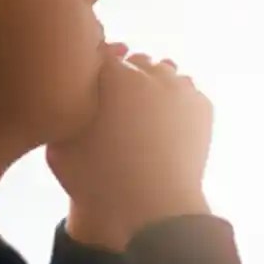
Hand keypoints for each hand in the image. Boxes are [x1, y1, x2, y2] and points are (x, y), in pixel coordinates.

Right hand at [47, 43, 213, 250]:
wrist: (155, 208)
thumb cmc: (98, 183)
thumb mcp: (59, 147)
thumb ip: (62, 109)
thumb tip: (69, 86)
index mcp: (115, 76)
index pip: (102, 55)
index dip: (96, 75)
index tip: (94, 94)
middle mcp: (152, 73)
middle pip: (137, 62)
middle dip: (127, 79)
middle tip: (119, 109)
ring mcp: (182, 89)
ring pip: (165, 74)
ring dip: (154, 89)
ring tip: (143, 119)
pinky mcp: (203, 106)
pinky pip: (186, 94)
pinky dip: (176, 104)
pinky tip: (165, 127)